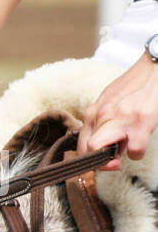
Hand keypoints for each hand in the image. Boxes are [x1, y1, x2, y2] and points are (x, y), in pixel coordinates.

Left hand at [80, 51, 157, 169]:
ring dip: (120, 156)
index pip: (80, 145)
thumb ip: (101, 122)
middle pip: (88, 151)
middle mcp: (102, 116)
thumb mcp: (109, 102)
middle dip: (101, 162)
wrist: (154, 68)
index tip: (100, 163)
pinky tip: (141, 139)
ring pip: (107, 154)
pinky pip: (134, 151)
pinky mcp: (140, 122)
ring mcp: (120, 119)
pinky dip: (138, 151)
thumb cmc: (133, 87)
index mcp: (93, 112)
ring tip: (129, 144)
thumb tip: (100, 146)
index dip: (89, 160)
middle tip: (114, 160)